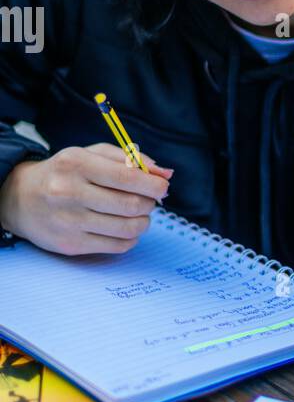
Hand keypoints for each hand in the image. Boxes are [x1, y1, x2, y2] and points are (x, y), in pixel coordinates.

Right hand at [0, 144, 172, 255]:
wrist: (20, 198)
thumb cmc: (65, 173)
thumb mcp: (91, 155)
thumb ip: (129, 159)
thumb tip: (166, 174)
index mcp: (77, 164)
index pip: (127, 177)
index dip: (153, 184)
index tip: (162, 187)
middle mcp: (70, 192)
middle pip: (131, 204)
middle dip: (149, 203)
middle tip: (148, 200)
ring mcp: (69, 221)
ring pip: (128, 228)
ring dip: (143, 222)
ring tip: (137, 214)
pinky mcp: (71, 245)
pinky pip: (117, 246)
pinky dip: (131, 238)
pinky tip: (124, 227)